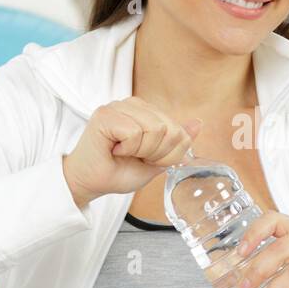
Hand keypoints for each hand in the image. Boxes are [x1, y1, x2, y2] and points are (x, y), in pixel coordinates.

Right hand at [62, 98, 201, 208]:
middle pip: (170, 130)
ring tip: (122, 152)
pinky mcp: (106, 114)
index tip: (144, 158)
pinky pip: (135, 132)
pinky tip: (114, 149)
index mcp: (146, 111)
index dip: (167, 154)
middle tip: (133, 157)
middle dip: (156, 153)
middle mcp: (133, 104)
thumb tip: (199, 124)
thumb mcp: (157, 160)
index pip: (178, 131)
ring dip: (141, 151)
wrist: (89, 183)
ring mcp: (118, 106)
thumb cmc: (118, 171)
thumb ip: (177, 143)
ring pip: (155, 130)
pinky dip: (127, 148)